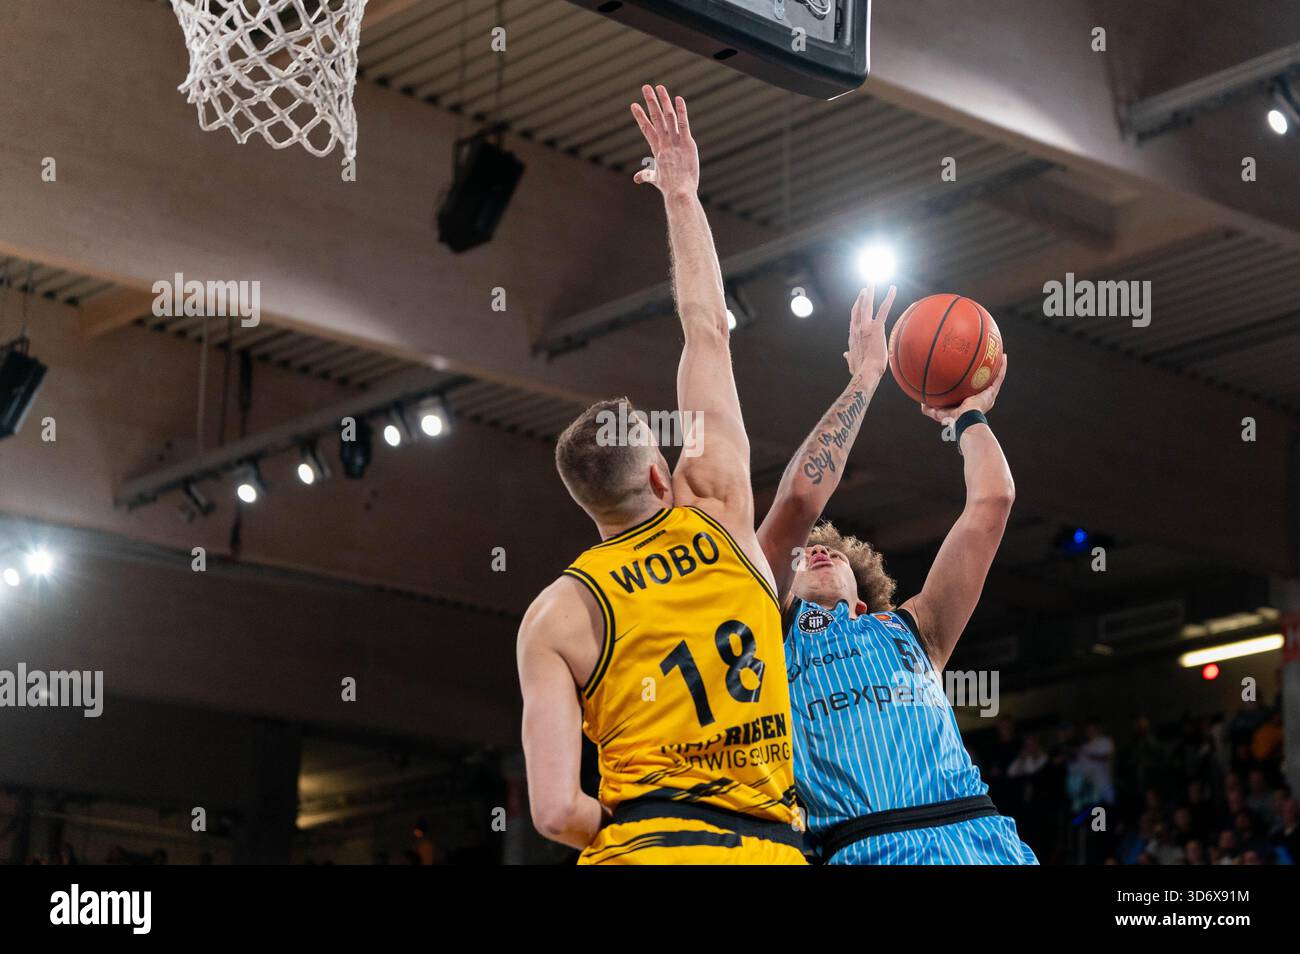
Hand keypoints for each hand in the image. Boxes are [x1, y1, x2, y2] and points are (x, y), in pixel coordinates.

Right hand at [630, 84, 699, 198]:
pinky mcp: (687, 143)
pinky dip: (681, 111)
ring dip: (664, 101)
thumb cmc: (668, 186)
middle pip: (656, 117)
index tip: (633, 105)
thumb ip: (646, 174)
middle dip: (650, 101)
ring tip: (659, 87)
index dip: (640, 116)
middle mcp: (664, 142)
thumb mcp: (655, 178)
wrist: (679, 191)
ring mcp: (675, 142)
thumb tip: (636, 178)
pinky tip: (678, 99)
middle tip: (645, 87)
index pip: (646, 128)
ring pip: (668, 117)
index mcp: (656, 149)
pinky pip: (684, 124)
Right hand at [845, 283, 894, 383]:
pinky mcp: (877, 327)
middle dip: (862, 297)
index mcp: (853, 336)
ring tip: (871, 282)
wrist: (866, 372)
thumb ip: (849, 356)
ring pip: (867, 305)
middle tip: (865, 288)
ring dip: (869, 292)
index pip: (853, 320)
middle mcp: (857, 328)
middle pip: (858, 309)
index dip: (855, 310)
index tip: (858, 303)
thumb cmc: (861, 369)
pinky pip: (884, 309)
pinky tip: (893, 288)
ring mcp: (866, 326)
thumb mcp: (852, 362)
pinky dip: (889, 298)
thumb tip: (845, 355)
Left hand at [921, 354, 1007, 423]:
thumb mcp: (939, 413)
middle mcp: (982, 397)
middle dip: (983, 371)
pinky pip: (999, 377)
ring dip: (996, 365)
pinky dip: (1002, 367)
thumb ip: (929, 408)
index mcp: (971, 401)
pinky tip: (1004, 356)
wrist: (965, 421)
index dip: (970, 381)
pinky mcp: (992, 392)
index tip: (969, 372)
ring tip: (997, 353)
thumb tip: (921, 403)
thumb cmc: (953, 420)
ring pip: (994, 376)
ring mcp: (989, 394)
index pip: (971, 389)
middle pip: (983, 381)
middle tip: (983, 360)